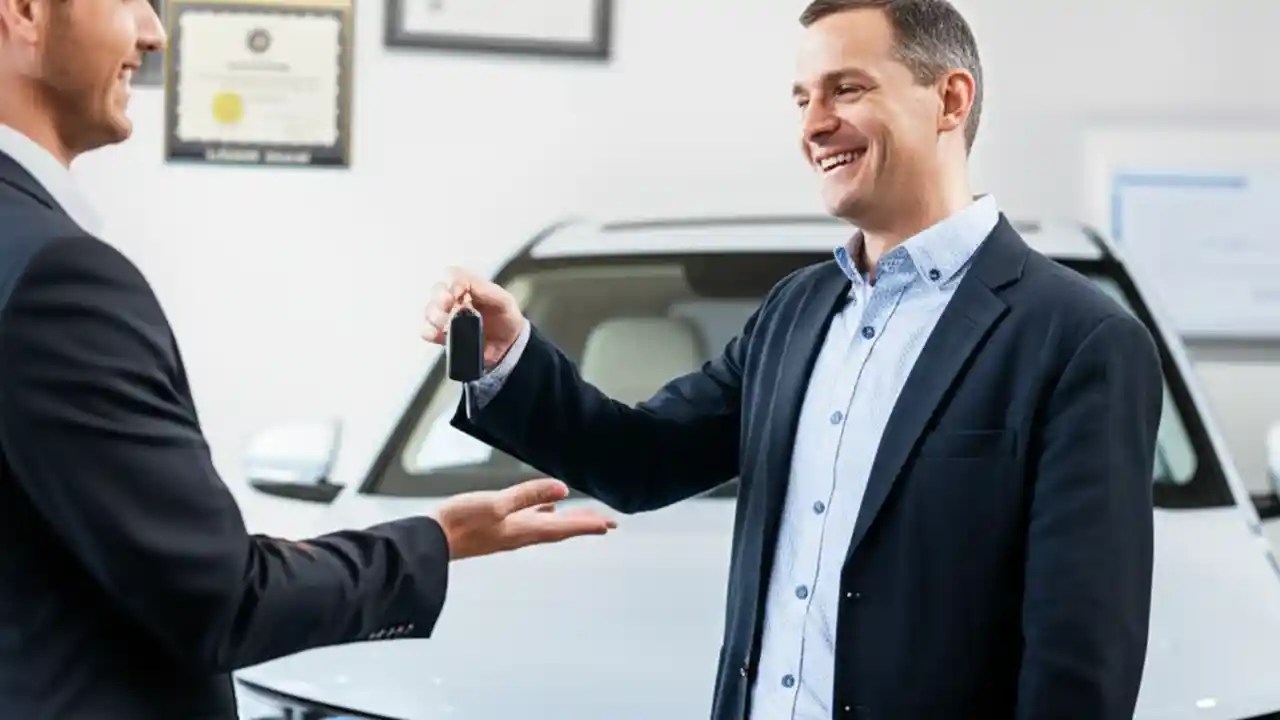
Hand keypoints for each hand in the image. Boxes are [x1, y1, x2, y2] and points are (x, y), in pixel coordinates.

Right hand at [422, 266, 525, 368]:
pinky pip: (427, 331)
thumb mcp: (503, 301)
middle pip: (437, 291)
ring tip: (447, 323)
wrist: (508, 345)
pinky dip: (429, 331)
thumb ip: (486, 290)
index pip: (453, 275)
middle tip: (448, 305)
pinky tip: (437, 334)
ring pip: (430, 310)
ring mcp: (446, 316)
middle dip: (440, 298)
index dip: (452, 282)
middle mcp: (453, 299)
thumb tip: (465, 285)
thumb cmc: (506, 318)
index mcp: (468, 286)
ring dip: (435, 316)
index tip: (457, 293)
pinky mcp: (442, 335)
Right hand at [433, 477, 616, 559]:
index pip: (563, 527)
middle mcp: (520, 534)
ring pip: (547, 526)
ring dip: (566, 521)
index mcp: (524, 530)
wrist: (430, 541)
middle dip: (583, 525)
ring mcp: (508, 532)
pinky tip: (543, 509)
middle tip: (607, 524)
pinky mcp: (495, 528)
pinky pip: (529, 521)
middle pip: (559, 529)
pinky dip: (543, 515)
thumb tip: (562, 490)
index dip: (587, 524)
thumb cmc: (460, 522)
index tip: (609, 524)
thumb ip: (528, 496)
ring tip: (583, 517)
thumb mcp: (496, 504)